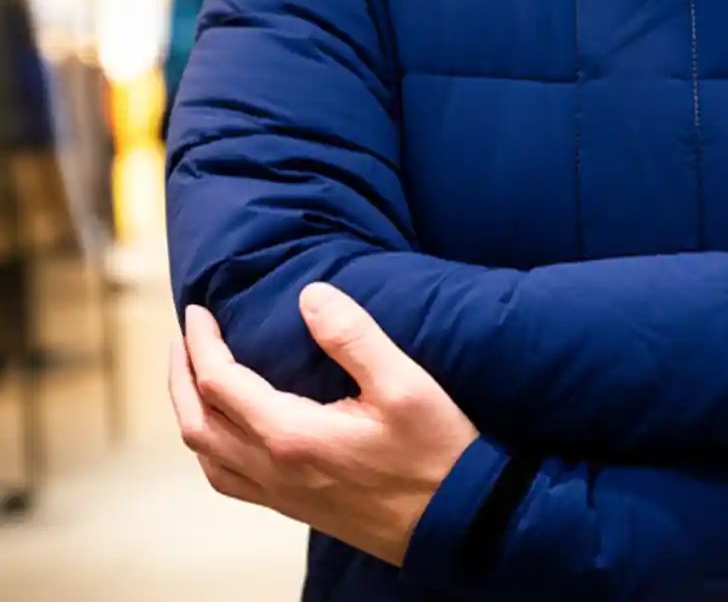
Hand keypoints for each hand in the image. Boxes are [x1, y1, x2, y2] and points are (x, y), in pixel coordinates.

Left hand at [169, 283, 478, 566]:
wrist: (458, 520)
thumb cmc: (436, 453)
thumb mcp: (405, 385)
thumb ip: (355, 338)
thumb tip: (311, 295)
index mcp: (292, 435)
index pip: (220, 382)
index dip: (202, 342)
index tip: (200, 310)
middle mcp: (275, 469)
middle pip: (198, 422)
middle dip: (181, 376)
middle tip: (184, 338)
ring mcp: (283, 494)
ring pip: (207, 456)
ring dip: (191, 412)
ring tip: (195, 380)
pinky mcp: (297, 507)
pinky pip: (230, 481)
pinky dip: (211, 450)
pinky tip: (228, 435)